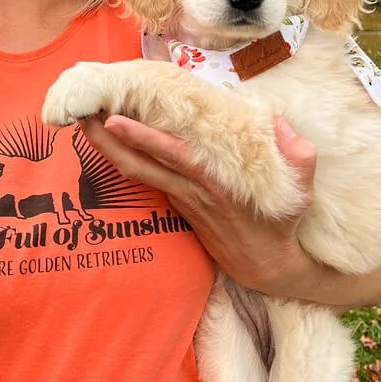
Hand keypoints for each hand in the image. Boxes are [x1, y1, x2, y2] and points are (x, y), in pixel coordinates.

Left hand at [80, 114, 316, 296]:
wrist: (264, 269)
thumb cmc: (280, 226)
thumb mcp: (300, 195)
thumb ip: (299, 158)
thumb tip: (281, 123)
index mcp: (214, 184)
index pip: (172, 157)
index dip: (142, 139)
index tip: (114, 121)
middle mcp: (189, 190)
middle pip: (138, 164)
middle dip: (106, 140)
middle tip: (80, 112)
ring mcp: (179, 198)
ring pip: (136, 170)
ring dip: (107, 148)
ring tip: (84, 120)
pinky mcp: (177, 203)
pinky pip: (146, 176)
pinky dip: (126, 157)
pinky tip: (110, 139)